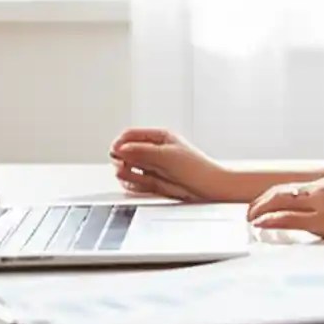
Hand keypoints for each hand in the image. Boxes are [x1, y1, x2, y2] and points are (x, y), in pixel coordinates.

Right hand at [109, 128, 229, 201]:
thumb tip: (120, 148)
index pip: (130, 135)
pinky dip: (134, 184)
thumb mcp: (166, 156)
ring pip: (127, 168)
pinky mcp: (153, 182)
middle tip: (125, 166)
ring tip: (135, 176)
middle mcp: (154, 150)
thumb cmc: (196, 168)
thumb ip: (142, 152)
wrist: (208, 188)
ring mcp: (153, 167)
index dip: (120, 143)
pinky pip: (134, 182)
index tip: (115, 153)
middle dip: (122, 160)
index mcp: (159, 137)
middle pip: (125, 152)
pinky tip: (141, 185)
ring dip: (126, 173)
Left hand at [246, 175, 323, 241]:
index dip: (273, 196)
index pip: (292, 188)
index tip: (263, 204)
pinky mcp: (323, 221)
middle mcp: (321, 189)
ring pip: (280, 202)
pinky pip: (288, 219)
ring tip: (250, 219)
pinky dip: (269, 220)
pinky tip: (260, 224)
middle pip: (281, 192)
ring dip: (260, 210)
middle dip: (261, 201)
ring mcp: (321, 204)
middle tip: (250, 212)